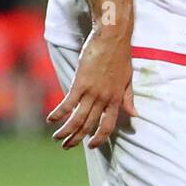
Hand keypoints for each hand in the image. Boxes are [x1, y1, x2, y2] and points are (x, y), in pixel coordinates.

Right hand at [47, 27, 137, 149]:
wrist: (112, 38)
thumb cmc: (120, 56)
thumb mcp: (128, 80)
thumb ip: (128, 98)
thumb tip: (135, 114)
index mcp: (116, 100)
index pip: (108, 126)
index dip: (99, 138)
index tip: (92, 146)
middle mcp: (104, 99)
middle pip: (90, 125)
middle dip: (78, 138)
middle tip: (67, 147)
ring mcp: (92, 92)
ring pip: (78, 118)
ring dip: (67, 131)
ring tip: (58, 139)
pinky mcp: (80, 82)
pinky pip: (68, 102)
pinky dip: (59, 113)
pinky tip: (51, 120)